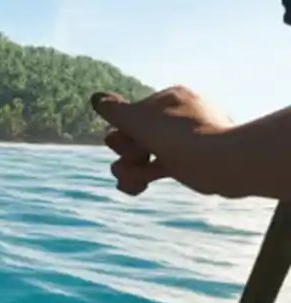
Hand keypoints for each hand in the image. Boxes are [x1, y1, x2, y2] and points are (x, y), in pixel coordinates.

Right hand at [91, 86, 237, 196]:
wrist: (222, 161)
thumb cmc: (178, 136)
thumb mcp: (138, 119)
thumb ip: (114, 110)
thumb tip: (96, 98)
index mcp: (170, 98)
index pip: (130, 115)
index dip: (121, 131)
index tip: (128, 140)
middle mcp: (177, 116)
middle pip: (132, 136)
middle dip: (125, 153)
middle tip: (137, 158)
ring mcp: (182, 141)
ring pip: (140, 156)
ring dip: (129, 170)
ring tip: (136, 180)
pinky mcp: (187, 163)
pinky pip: (153, 170)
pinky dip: (141, 179)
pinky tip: (139, 187)